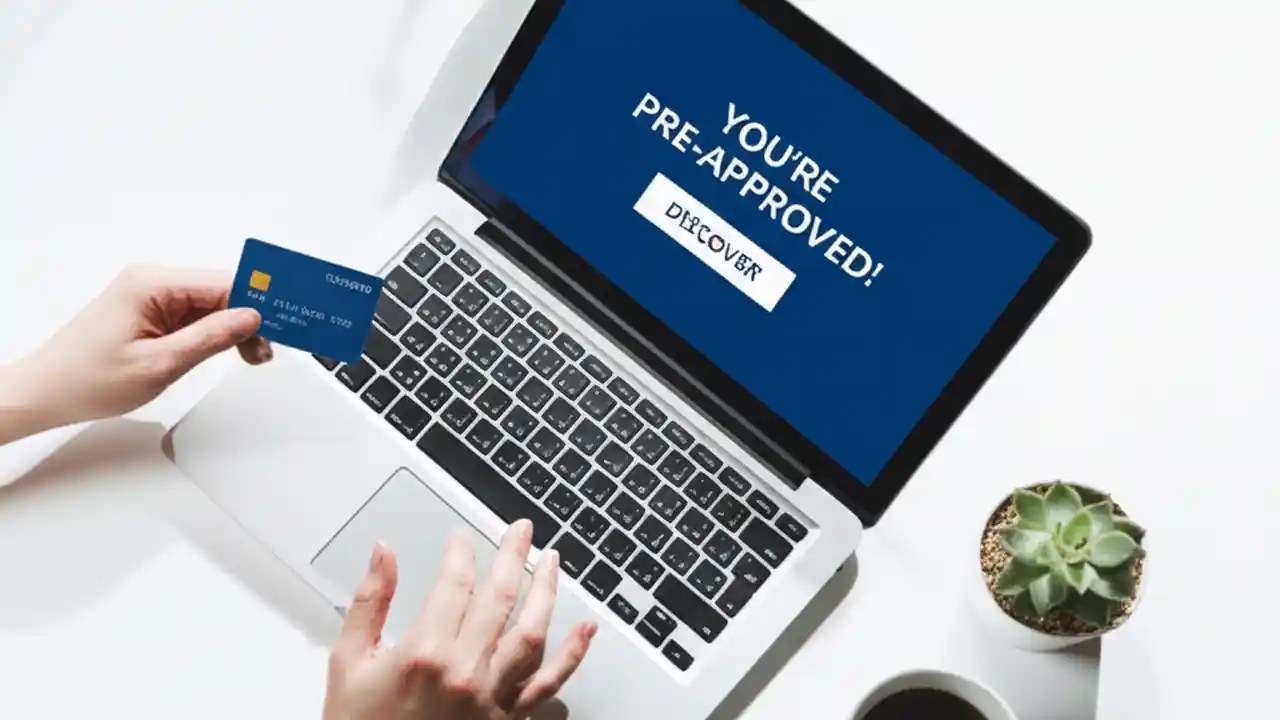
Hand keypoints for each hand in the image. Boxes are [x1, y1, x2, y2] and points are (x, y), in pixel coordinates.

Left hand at [0, 265, 269, 440]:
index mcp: (151, 284)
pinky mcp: (148, 311)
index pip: (223, 284)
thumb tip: (251, 317)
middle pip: (220, 292)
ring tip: (252, 356)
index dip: (259, 302)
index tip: (286, 320)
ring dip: (234, 329)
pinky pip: (193, 315)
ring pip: (210, 305)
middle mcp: (151, 282)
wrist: (45, 393)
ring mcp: (149, 296)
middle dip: (250, 319)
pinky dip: (214, 333)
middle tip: (267, 351)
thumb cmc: (88, 380)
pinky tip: (229, 350)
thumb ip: (211, 337)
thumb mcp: (161, 363)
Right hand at [323, 521, 596, 719]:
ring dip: (546, 592)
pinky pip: (548, 683)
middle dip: (513, 555)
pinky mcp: (506, 718)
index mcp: (425, 653)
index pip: (454, 584)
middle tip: (522, 530)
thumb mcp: (348, 661)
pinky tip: (587, 628)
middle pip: (500, 597)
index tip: (461, 539)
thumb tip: (383, 552)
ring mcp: (491, 696)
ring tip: (551, 561)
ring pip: (532, 632)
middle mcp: (465, 672)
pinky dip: (573, 655)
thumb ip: (369, 602)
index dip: (461, 552)